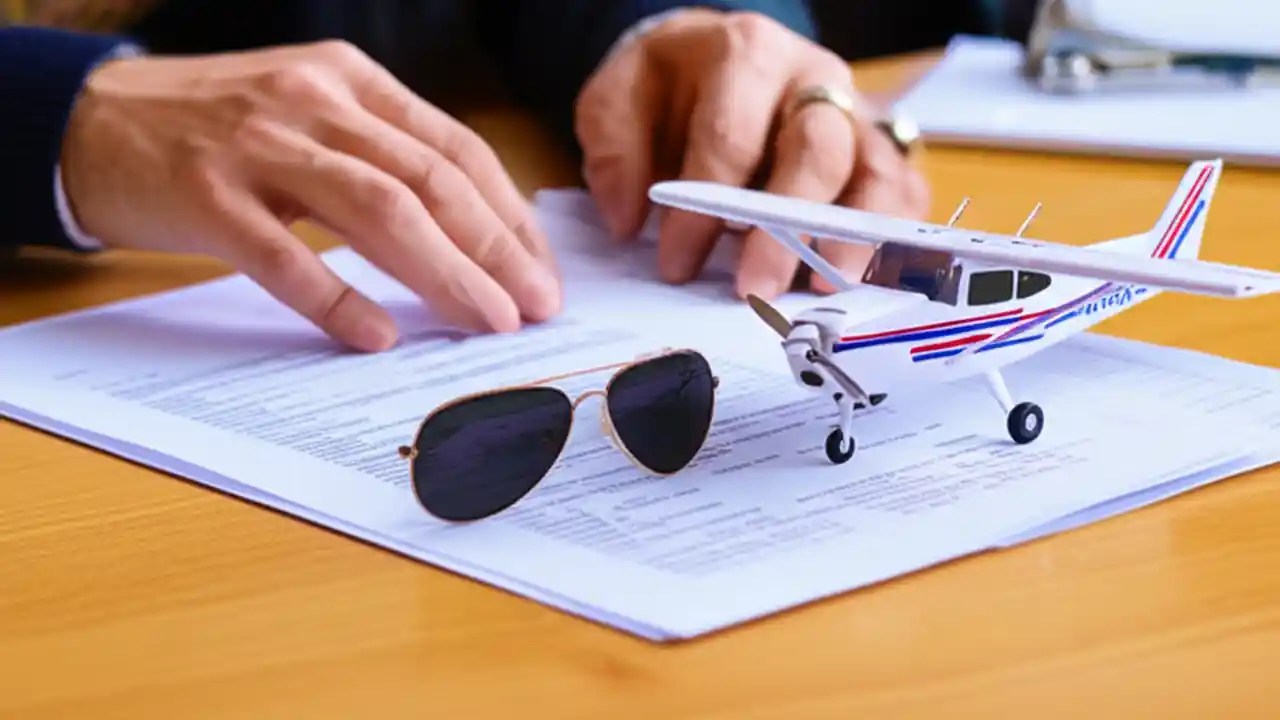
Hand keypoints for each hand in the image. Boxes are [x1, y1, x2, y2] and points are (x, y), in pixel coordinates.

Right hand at [61, 41, 560, 351]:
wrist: (90, 119)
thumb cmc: (218, 127)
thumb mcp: (309, 111)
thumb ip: (382, 155)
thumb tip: (470, 233)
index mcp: (351, 80)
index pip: (456, 150)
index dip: (510, 216)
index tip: (540, 271)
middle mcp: (314, 100)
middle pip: (430, 181)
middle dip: (495, 249)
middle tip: (535, 306)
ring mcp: (259, 146)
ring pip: (377, 209)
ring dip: (444, 271)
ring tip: (488, 321)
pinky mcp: (207, 196)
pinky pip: (285, 256)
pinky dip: (338, 298)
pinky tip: (379, 335)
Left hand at [575, 9, 929, 298]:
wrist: (715, 61)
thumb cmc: (670, 88)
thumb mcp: (618, 97)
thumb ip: (612, 149)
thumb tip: (627, 219)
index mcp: (746, 54)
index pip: (730, 139)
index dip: (702, 209)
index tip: (675, 264)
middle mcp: (813, 80)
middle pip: (817, 153)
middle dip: (782, 231)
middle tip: (750, 288)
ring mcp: (855, 116)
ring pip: (875, 173)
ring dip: (850, 239)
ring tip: (820, 288)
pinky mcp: (880, 151)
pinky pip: (904, 192)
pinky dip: (889, 238)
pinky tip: (858, 277)